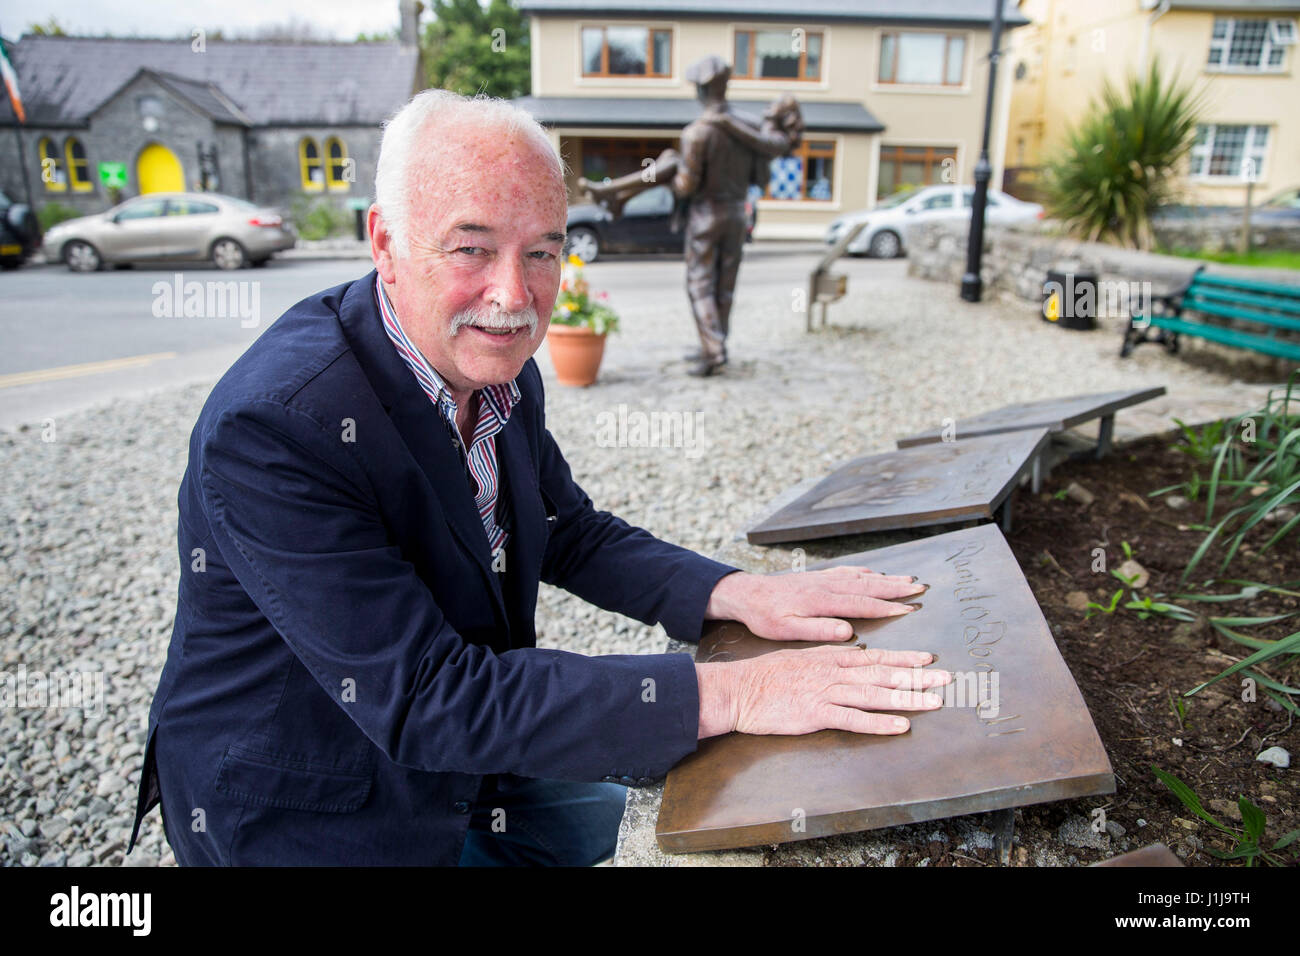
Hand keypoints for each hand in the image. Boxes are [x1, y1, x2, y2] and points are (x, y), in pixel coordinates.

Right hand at [696, 644, 950, 737]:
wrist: (739, 690)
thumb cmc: (767, 675)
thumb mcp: (801, 656)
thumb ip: (829, 656)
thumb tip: (854, 652)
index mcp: (830, 658)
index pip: (874, 657)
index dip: (903, 659)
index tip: (928, 660)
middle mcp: (833, 672)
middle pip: (882, 674)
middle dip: (916, 677)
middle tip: (946, 679)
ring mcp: (825, 693)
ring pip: (873, 695)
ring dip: (906, 698)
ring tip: (933, 702)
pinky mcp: (815, 714)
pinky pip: (853, 719)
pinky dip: (878, 723)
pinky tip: (899, 726)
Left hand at [705, 566, 924, 642]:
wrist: (746, 594)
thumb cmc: (765, 616)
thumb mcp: (787, 629)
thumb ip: (818, 630)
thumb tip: (847, 632)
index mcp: (822, 601)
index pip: (862, 604)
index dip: (887, 608)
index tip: (909, 609)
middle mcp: (826, 586)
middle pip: (868, 586)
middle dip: (896, 588)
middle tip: (920, 589)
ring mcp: (823, 579)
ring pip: (861, 577)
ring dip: (886, 579)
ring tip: (907, 580)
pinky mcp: (817, 577)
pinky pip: (847, 572)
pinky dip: (865, 572)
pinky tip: (874, 573)